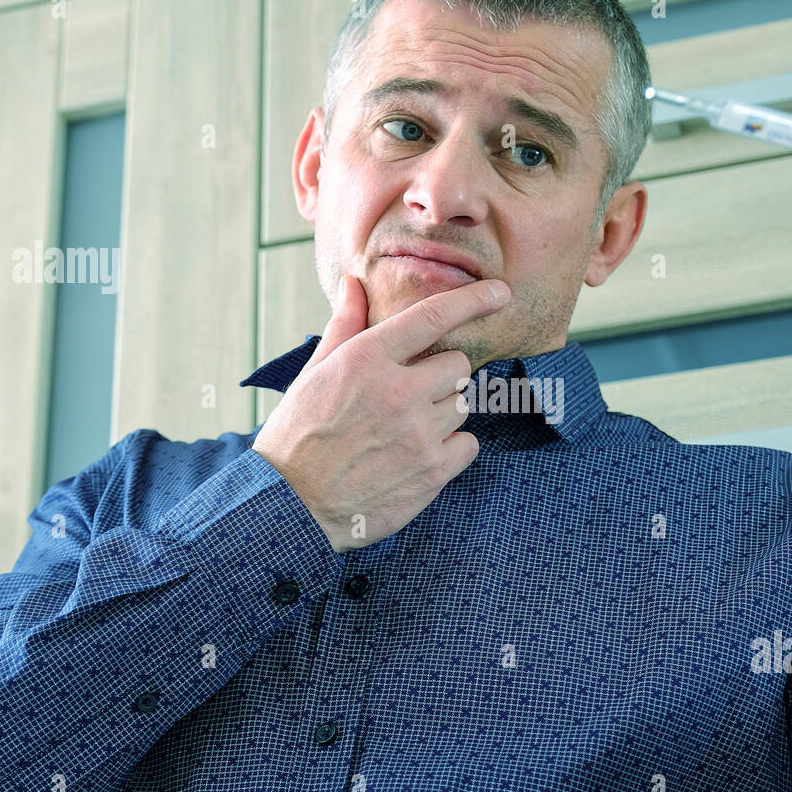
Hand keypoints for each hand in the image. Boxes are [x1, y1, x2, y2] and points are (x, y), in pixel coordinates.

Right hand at [253, 273, 510, 551]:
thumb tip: (353, 284)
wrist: (292, 506)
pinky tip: (418, 455)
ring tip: (405, 430)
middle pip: (458, 365)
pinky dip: (451, 448)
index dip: (473, 299)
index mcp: (366, 359)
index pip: (433, 317)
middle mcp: (397, 391)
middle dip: (441, 376)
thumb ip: (344, 327)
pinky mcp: (432, 470)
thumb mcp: (313, 374)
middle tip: (411, 395)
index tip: (500, 292)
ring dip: (442, 413)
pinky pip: (469, 443)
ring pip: (463, 405)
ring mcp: (418, 433)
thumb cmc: (299, 435)